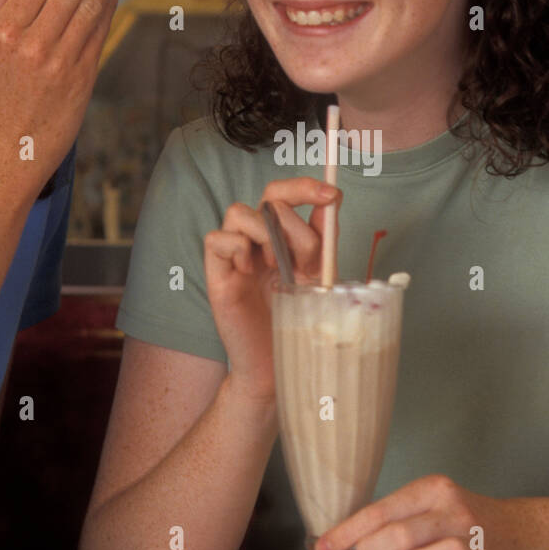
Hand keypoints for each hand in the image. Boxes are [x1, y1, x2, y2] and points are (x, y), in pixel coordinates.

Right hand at [203, 177, 339, 404]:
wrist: (280, 362)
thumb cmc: (298, 321)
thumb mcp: (319, 277)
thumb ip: (322, 241)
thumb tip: (331, 203)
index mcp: (282, 236)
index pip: (287, 194)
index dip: (305, 186)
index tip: (331, 195)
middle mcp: (258, 240)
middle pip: (267, 193)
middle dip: (292, 210)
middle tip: (306, 249)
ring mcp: (236, 254)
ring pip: (238, 212)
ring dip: (265, 232)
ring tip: (276, 264)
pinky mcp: (217, 273)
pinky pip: (217, 239)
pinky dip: (237, 248)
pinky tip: (250, 272)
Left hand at [315, 474, 524, 549]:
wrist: (519, 536)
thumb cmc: (460, 520)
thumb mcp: (432, 503)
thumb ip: (395, 515)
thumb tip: (343, 536)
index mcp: (435, 490)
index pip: (381, 510)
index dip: (347, 531)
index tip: (324, 546)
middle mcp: (455, 513)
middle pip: (400, 536)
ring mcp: (472, 544)